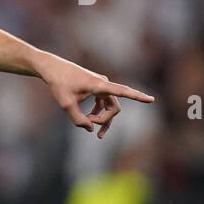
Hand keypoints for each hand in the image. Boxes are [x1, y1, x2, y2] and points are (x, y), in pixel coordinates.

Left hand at [35, 53, 154, 138]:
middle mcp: (104, 83)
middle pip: (114, 108)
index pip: (122, 91)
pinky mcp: (97, 87)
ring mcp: (101, 84)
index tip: (152, 100)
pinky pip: (104, 102)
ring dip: (104, 119)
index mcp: (99, 85)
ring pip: (110, 106)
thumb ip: (78, 119)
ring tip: (98, 135)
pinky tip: (90, 119)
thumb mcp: (65, 104)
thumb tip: (90, 129)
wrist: (52, 68)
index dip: (137, 96)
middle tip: (93, 131)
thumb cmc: (58, 84)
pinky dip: (99, 112)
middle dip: (106, 121)